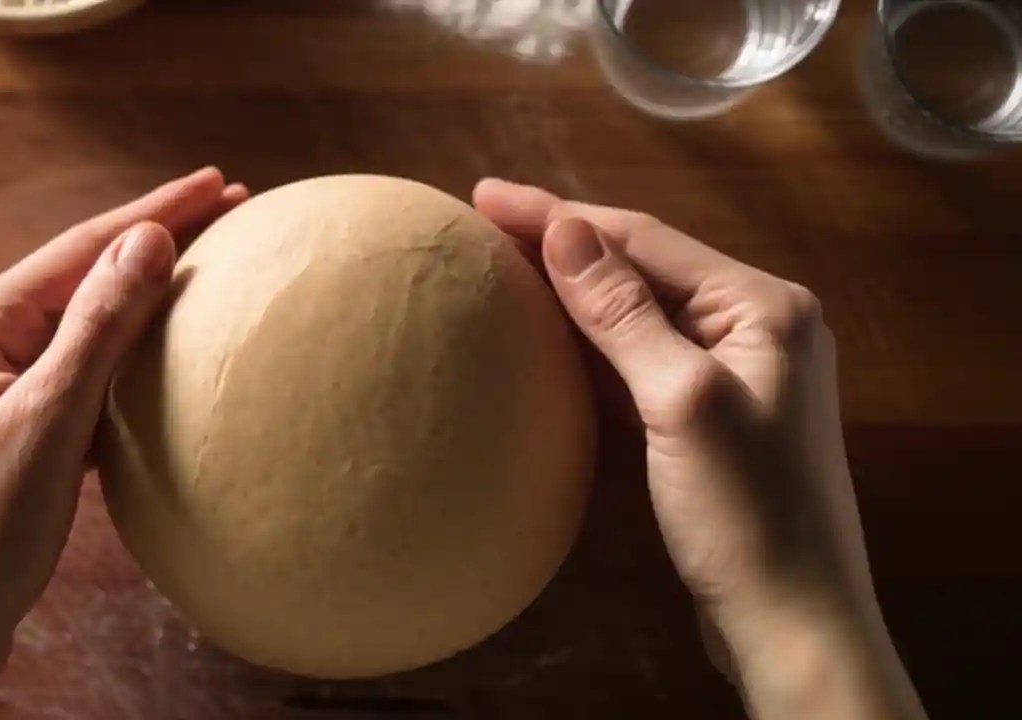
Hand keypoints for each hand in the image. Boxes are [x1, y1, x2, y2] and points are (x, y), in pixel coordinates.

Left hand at [0, 168, 246, 719]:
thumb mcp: (47, 424)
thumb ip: (97, 328)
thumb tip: (147, 241)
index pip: (79, 250)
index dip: (156, 213)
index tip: (223, 183)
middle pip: (72, 283)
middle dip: (148, 249)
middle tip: (226, 212)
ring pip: (65, 335)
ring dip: (130, 309)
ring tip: (197, 279)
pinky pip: (55, 384)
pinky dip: (105, 370)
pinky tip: (145, 369)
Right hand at [474, 179, 925, 719]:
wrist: (791, 620)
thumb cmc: (745, 513)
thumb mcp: (681, 402)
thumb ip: (623, 313)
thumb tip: (564, 230)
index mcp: (763, 305)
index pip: (644, 240)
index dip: (560, 215)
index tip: (485, 195)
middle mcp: (756, 323)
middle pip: (643, 265)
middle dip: (565, 241)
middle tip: (484, 219)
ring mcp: (737, 368)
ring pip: (641, 308)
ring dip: (576, 286)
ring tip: (505, 260)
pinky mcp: (714, 411)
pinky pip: (644, 353)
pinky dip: (594, 337)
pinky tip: (551, 328)